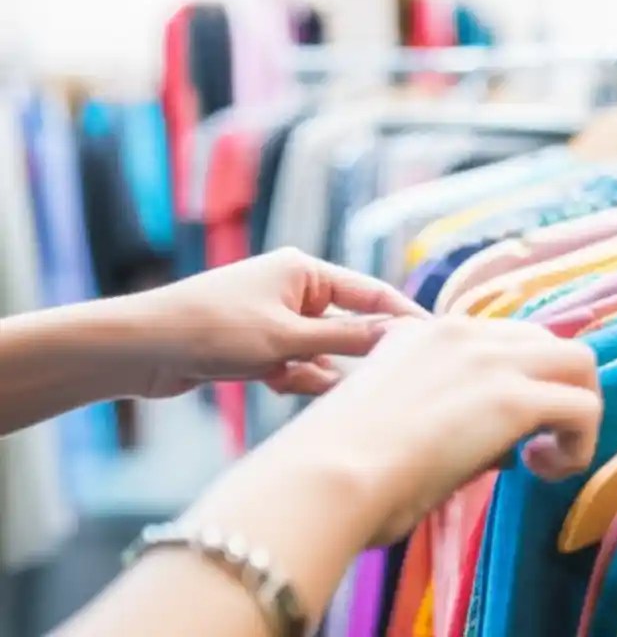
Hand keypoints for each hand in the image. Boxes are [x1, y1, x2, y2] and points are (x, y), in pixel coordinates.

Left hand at [125, 248, 428, 397]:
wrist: (141, 350)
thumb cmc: (213, 330)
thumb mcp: (288, 339)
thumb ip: (348, 340)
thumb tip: (403, 335)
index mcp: (305, 271)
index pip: (372, 293)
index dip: (405, 318)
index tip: (437, 343)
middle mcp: (295, 290)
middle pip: (350, 326)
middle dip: (357, 354)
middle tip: (389, 382)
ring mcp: (277, 320)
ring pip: (323, 352)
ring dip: (318, 372)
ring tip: (308, 383)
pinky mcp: (259, 347)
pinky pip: (297, 365)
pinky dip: (294, 379)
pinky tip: (275, 384)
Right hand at [270, 316, 601, 543]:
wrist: (322, 479)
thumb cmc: (337, 473)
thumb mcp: (393, 426)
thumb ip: (448, 421)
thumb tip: (504, 450)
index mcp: (424, 334)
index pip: (503, 339)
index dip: (519, 383)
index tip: (505, 432)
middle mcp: (461, 333)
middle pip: (549, 343)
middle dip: (556, 391)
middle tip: (536, 446)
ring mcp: (489, 359)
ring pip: (580, 363)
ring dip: (577, 412)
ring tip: (549, 460)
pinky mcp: (513, 397)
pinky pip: (585, 408)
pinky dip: (581, 443)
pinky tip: (548, 471)